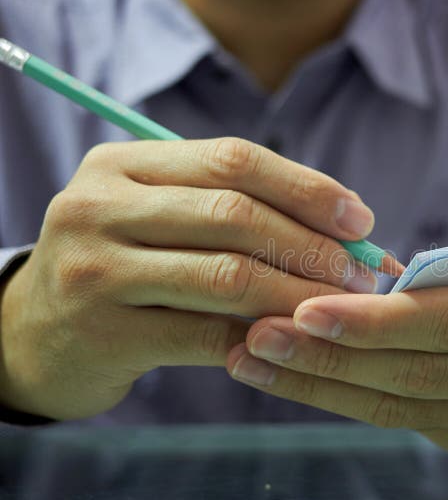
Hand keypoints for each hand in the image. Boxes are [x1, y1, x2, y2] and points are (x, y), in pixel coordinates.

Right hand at [0, 138, 392, 419]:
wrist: (34, 334)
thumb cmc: (125, 267)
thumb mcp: (162, 218)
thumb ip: (236, 210)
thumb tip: (347, 227)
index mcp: (123, 164)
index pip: (233, 159)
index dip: (307, 188)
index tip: (360, 220)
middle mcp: (99, 205)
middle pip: (235, 213)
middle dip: (312, 245)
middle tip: (360, 274)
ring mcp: (95, 269)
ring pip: (226, 275)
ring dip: (298, 295)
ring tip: (340, 308)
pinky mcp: (102, 332)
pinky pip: (205, 333)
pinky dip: (261, 336)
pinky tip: (293, 340)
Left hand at [228, 151, 447, 455]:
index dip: (381, 318)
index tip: (310, 304)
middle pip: (419, 366)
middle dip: (336, 353)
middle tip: (260, 329)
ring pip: (396, 398)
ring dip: (319, 379)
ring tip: (250, 353)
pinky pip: (390, 415)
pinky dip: (332, 397)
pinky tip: (281, 375)